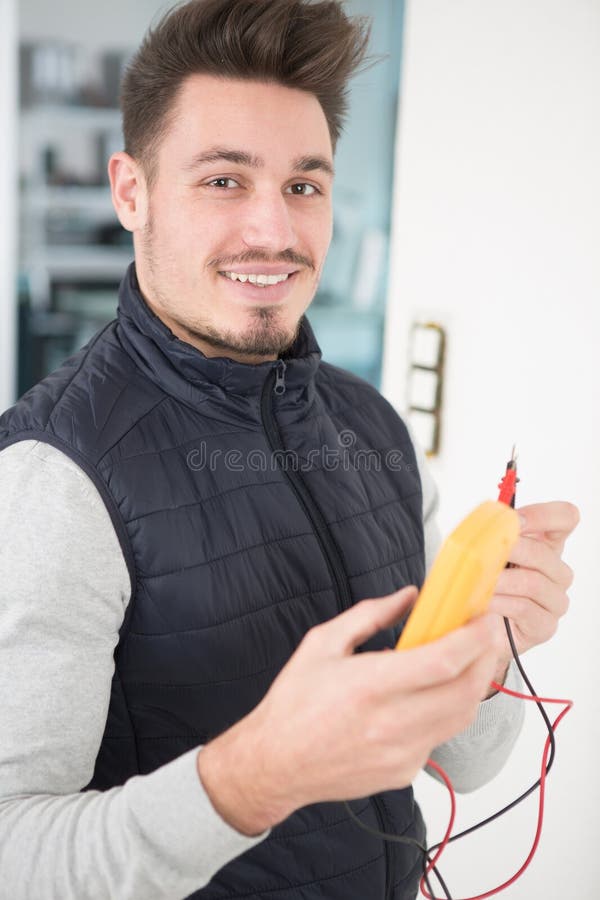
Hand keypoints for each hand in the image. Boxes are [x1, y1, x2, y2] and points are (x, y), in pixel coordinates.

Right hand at [197, 586, 503, 834]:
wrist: (275, 763)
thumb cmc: (294, 702)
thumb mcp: (322, 643)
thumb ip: (369, 615)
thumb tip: (408, 596)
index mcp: (369, 685)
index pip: (442, 662)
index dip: (473, 639)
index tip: (485, 619)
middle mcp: (390, 723)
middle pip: (465, 691)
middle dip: (486, 659)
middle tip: (487, 636)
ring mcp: (401, 753)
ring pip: (461, 717)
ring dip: (473, 685)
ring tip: (469, 660)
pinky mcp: (404, 772)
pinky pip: (439, 737)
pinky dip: (444, 712)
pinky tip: (429, 696)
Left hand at [488, 500, 578, 672]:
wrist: (476, 624)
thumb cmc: (482, 583)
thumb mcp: (483, 552)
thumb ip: (491, 533)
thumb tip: (487, 521)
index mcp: (546, 544)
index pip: (564, 518)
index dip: (543, 515)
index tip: (516, 520)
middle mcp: (556, 571)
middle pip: (544, 553)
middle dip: (511, 550)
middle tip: (486, 551)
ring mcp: (555, 600)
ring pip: (533, 582)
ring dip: (500, 580)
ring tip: (478, 581)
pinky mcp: (545, 625)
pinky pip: (525, 608)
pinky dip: (500, 602)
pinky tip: (485, 601)